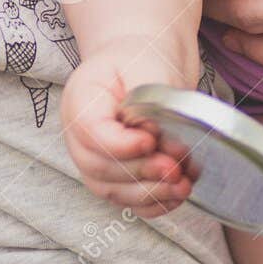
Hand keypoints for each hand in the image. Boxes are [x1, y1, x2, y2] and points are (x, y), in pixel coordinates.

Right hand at [61, 38, 196, 218]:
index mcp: (80, 100)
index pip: (90, 131)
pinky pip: (127, 200)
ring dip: (149, 193)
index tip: (151, 141)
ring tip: (182, 184)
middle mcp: (79, 135)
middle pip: (98, 167)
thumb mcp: (146, 63)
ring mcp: (94, 159)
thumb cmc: (142, 59)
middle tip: (175, 167)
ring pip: (112, 190)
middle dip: (140, 172)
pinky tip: (177, 195)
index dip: (120, 144)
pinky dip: (153, 204)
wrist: (143, 63)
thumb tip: (154, 133)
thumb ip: (148, 95)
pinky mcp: (114, 177)